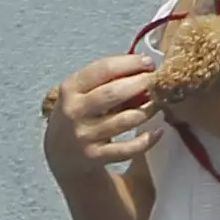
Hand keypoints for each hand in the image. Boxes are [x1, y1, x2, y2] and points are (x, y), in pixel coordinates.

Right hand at [43, 56, 161, 182]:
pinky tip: (157, 131)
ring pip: (125, 120)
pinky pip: (128, 148)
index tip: (148, 62)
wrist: (60, 156)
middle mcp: (75, 111)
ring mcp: (85, 135)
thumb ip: (107, 82)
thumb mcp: (81, 95)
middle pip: (113, 93)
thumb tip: (144, 70)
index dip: (129, 63)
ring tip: (159, 103)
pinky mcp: (96, 157)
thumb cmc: (78, 116)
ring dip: (148, 110)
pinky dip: (147, 139)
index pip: (102, 69)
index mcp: (70, 89)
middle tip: (156, 82)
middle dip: (140, 84)